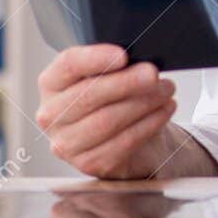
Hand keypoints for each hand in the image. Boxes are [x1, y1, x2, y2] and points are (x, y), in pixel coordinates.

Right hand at [35, 44, 217, 179]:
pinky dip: (149, 124)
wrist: (127, 134)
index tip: (123, 55)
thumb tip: (140, 61)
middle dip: (126, 83)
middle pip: (88, 95)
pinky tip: (164, 110)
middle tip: (153, 74)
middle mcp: (51, 114)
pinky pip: (122, 142)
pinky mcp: (88, 163)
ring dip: (143, 103)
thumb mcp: (112, 74)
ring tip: (166, 91)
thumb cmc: (116, 98)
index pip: (68, 65)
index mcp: (52, 83)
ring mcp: (66, 143)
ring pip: (107, 120)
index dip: (95, 59)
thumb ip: (117, 64)